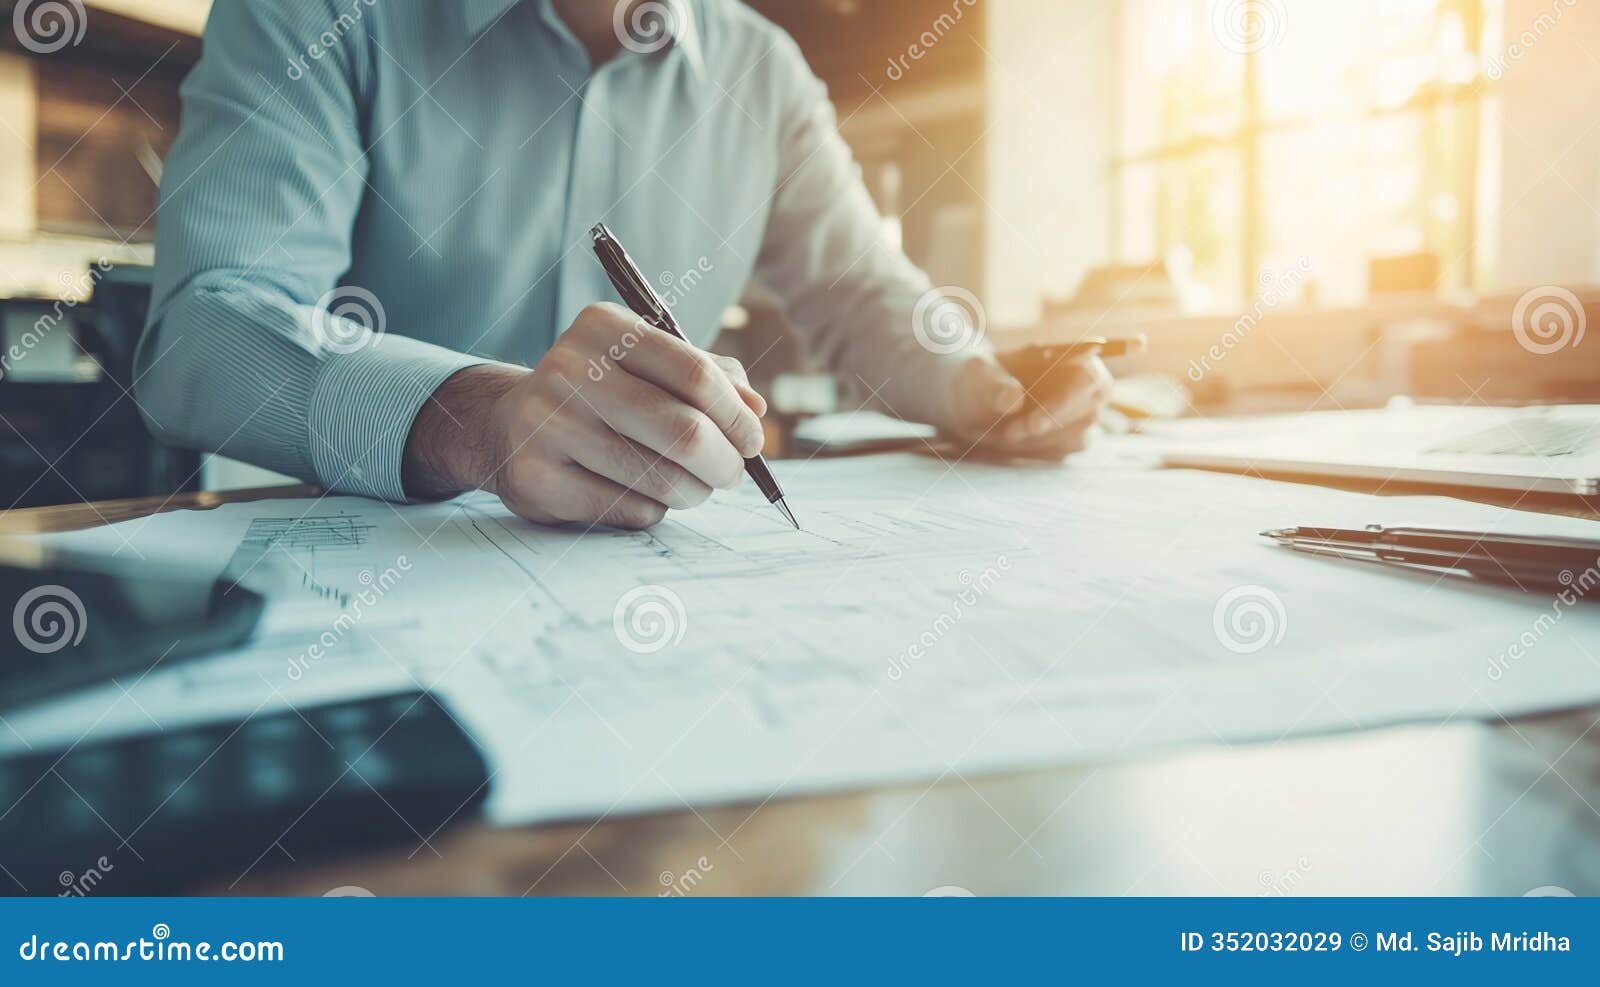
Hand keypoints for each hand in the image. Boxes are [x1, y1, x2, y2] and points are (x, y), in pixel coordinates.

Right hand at [404, 303, 765, 528]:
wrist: (509, 426)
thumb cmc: (601, 394)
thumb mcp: (647, 365)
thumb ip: (709, 377)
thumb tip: (755, 410)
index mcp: (604, 327)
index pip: (695, 375)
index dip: (736, 416)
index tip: (753, 441)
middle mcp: (569, 369)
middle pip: (683, 431)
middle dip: (724, 462)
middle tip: (732, 475)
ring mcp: (546, 424)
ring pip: (660, 478)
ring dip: (693, 492)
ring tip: (693, 487)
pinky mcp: (535, 478)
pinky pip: (628, 509)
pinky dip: (652, 510)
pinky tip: (642, 495)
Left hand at [941, 352, 1112, 458]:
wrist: (971, 399)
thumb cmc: (979, 377)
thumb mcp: (977, 375)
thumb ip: (993, 386)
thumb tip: (1013, 400)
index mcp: (1070, 357)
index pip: (1090, 379)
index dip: (1067, 402)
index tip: (1033, 424)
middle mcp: (1085, 388)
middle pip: (1088, 413)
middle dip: (1047, 427)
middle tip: (1009, 434)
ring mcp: (1080, 418)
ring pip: (1073, 439)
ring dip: (1036, 441)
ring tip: (1004, 432)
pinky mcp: (1068, 442)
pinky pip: (1059, 453)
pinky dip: (1033, 450)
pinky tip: (1011, 437)